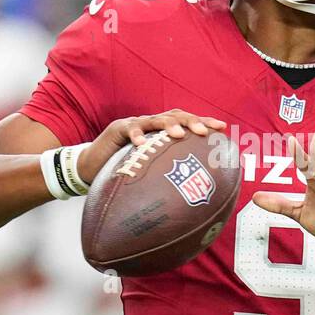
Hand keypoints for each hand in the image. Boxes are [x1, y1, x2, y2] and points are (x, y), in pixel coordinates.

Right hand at [77, 109, 226, 183]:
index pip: (187, 122)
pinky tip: (142, 143)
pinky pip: (129, 129)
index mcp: (163, 132)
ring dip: (169, 125)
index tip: (222, 129)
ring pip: (155, 120)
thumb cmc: (125, 172)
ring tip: (179, 134)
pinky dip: (136, 135)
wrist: (92, 167)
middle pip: (175, 115)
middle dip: (192, 121)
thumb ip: (168, 179)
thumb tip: (194, 199)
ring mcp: (135, 124)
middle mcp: (152, 124)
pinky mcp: (117, 129)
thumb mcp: (151, 173)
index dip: (205, 122)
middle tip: (204, 132)